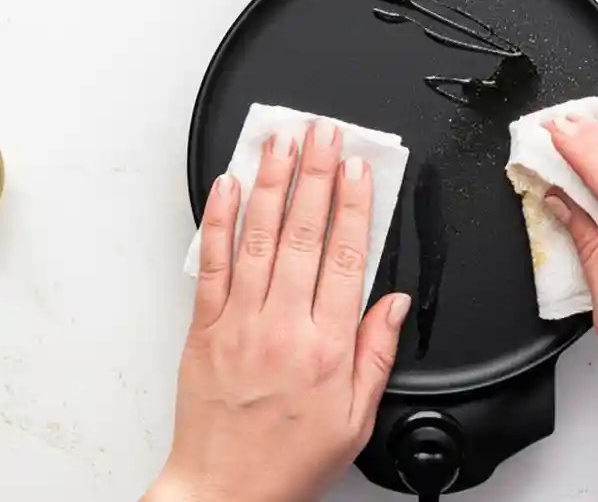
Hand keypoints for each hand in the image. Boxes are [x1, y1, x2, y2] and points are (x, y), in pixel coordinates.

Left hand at [146, 122, 411, 501]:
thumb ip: (377, 354)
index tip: (357, 166)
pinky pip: (211, 264)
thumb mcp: (355, 418)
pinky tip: (226, 186)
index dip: (353, 204)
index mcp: (327, 347)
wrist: (223, 491)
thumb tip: (393, 303)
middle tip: (321, 133)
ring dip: (270, 183)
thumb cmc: (288, 461)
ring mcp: (239, 322)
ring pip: (257, 237)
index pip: (346, 256)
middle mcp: (283, 326)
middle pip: (303, 233)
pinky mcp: (204, 328)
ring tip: (279, 142)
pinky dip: (218, 221)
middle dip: (314, 174)